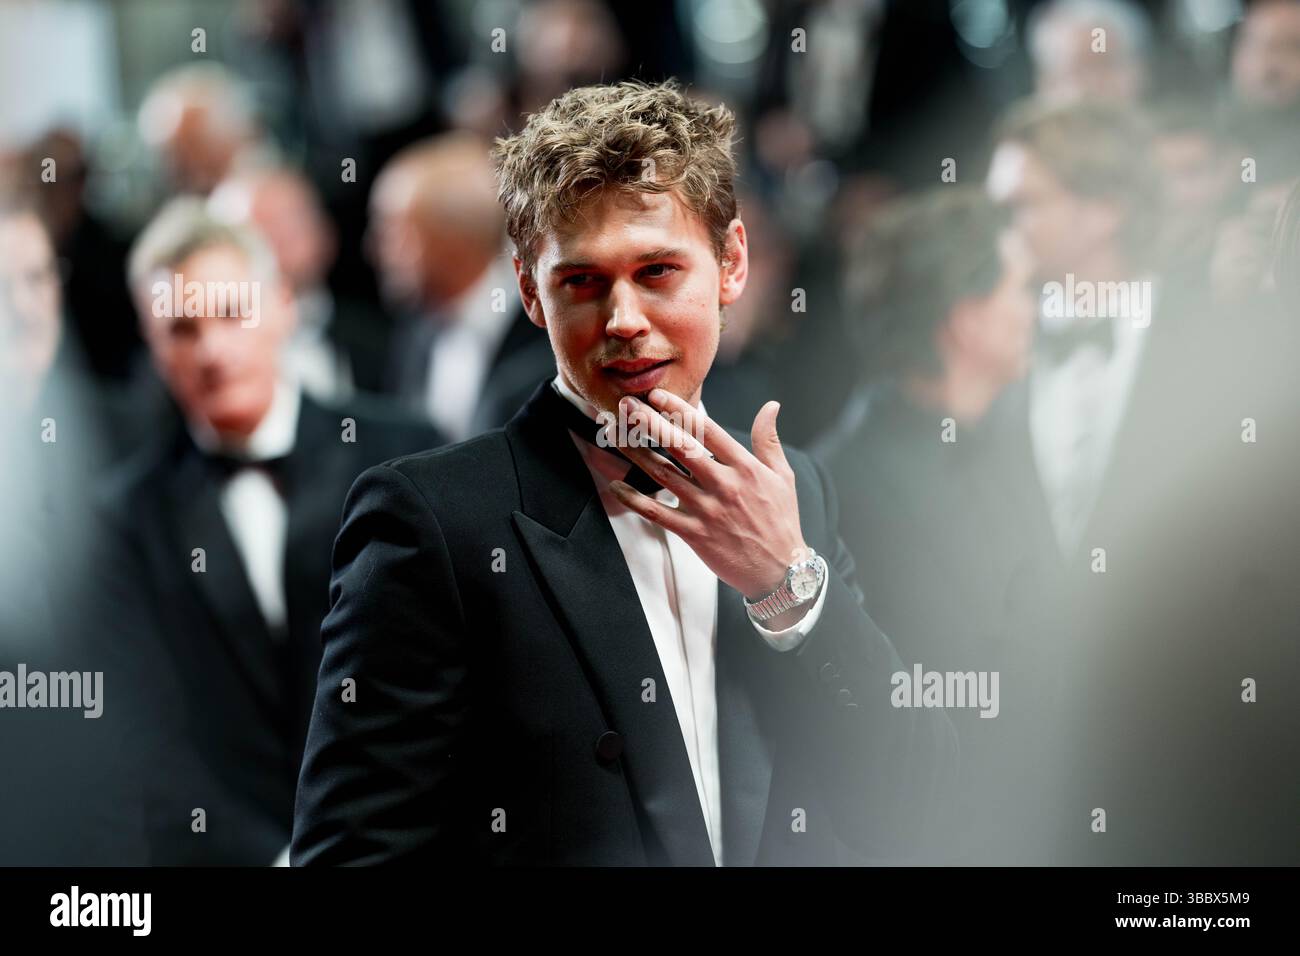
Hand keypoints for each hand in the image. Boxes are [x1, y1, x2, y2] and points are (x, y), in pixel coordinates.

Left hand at [605, 387, 808, 601]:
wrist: (780, 571)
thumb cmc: (781, 520)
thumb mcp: (782, 476)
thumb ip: (768, 439)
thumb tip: (770, 406)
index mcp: (744, 467)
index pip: (708, 430)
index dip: (680, 410)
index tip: (656, 395)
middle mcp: (723, 485)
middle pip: (680, 447)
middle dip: (650, 423)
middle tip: (625, 405)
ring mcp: (707, 510)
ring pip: (663, 475)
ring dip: (635, 453)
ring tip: (613, 434)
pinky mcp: (694, 534)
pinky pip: (658, 514)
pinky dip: (635, 500)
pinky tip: (615, 485)